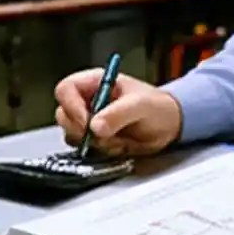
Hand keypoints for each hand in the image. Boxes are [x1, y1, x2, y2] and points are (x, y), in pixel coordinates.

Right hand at [54, 68, 182, 155]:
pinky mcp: (96, 139)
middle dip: (82, 129)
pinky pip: (86, 149)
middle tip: (104, 135)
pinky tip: (120, 146)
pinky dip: (102, 151)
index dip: (71, 106)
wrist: (170, 125)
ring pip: (73, 135)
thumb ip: (118, 113)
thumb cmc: (158, 106)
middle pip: (64, 115)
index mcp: (95, 83)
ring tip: (119, 139)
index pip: (66, 89)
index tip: (88, 122)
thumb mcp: (141, 105)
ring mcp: (90, 121)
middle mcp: (88, 101)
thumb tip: (95, 126)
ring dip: (94, 143)